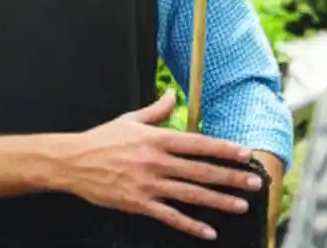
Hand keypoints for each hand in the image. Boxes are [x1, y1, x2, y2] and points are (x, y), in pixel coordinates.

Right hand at [50, 90, 263, 240]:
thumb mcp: (128, 120)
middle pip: (200, 170)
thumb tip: (172, 96)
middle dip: (231, 177)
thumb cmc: (100, 140)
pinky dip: (190, 225)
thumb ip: (155, 111)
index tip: (244, 154)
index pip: (197, 143)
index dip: (223, 149)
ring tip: (240, 205)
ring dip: (218, 200)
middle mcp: (155, 161)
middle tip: (254, 183)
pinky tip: (208, 231)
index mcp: (155, 139)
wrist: (72, 162)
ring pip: (191, 194)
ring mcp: (148, 184)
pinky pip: (170, 216)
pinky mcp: (138, 203)